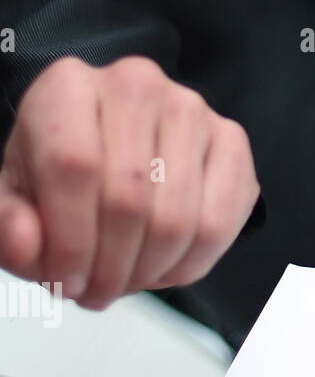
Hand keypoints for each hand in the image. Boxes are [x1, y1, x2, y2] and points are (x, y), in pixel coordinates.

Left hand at [0, 56, 259, 308]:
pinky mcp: (231, 139)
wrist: (113, 151)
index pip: (73, 166)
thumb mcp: (14, 197)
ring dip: (149, 270)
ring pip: (178, 217)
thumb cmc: (60, 174)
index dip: (68, 240)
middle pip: (128, 198)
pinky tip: (165, 268)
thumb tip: (27, 245)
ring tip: (126, 280)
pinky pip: (221, 221)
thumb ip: (6, 224)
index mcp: (68, 87)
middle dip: (110, 267)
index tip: (63, 282)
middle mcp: (136, 84)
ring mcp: (192, 108)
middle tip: (97, 292)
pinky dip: (191, 263)